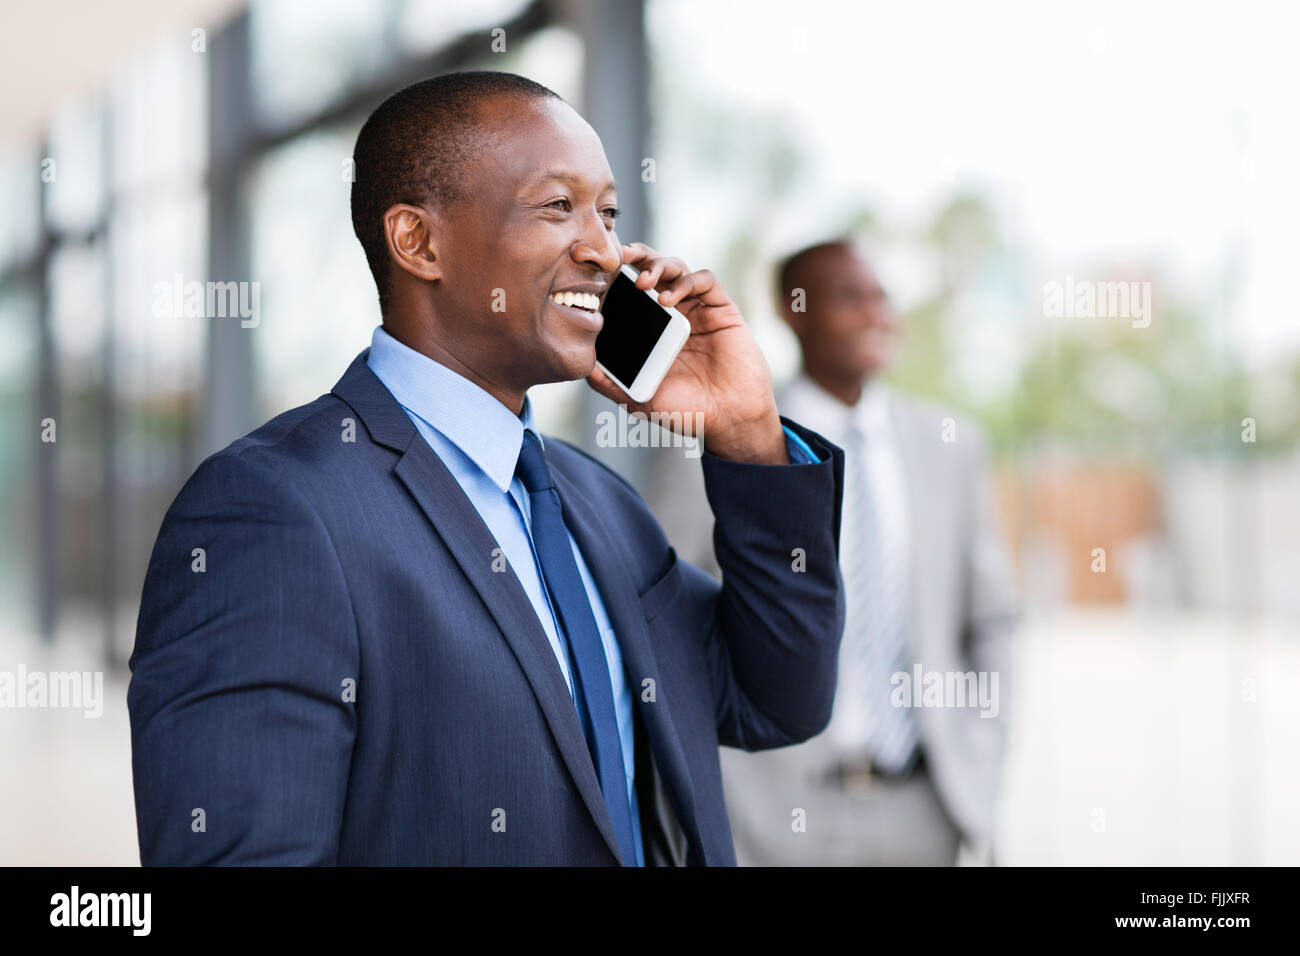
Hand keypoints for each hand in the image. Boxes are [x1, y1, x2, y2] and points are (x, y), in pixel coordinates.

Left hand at [585, 242, 787, 464]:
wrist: (729, 420)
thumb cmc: (687, 411)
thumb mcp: (638, 400)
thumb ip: (610, 384)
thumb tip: (581, 367)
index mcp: (653, 328)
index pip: (631, 290)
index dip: (616, 277)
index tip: (596, 276)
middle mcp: (675, 313)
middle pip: (652, 269)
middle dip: (635, 257)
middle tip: (617, 257)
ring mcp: (698, 309)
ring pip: (676, 267)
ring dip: (657, 266)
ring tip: (642, 281)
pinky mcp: (721, 309)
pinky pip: (705, 280)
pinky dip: (686, 282)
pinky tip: (669, 299)